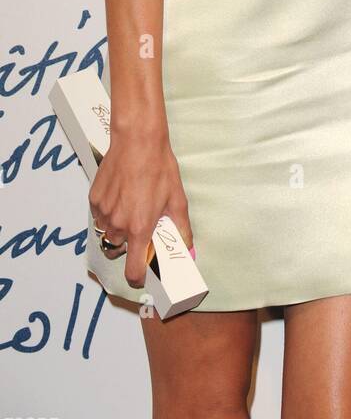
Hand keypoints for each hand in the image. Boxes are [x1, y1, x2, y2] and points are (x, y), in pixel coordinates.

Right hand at [88, 134, 193, 290]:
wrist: (137, 141)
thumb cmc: (159, 168)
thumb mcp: (177, 199)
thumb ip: (181, 228)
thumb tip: (188, 249)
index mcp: (139, 228)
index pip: (132, 270)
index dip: (137, 276)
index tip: (142, 272)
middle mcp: (118, 224)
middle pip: (120, 249)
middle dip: (130, 242)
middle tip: (141, 223)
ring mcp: (103, 212)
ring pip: (108, 232)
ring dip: (118, 227)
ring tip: (132, 205)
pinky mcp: (94, 200)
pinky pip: (100, 216)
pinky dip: (109, 212)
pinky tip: (121, 195)